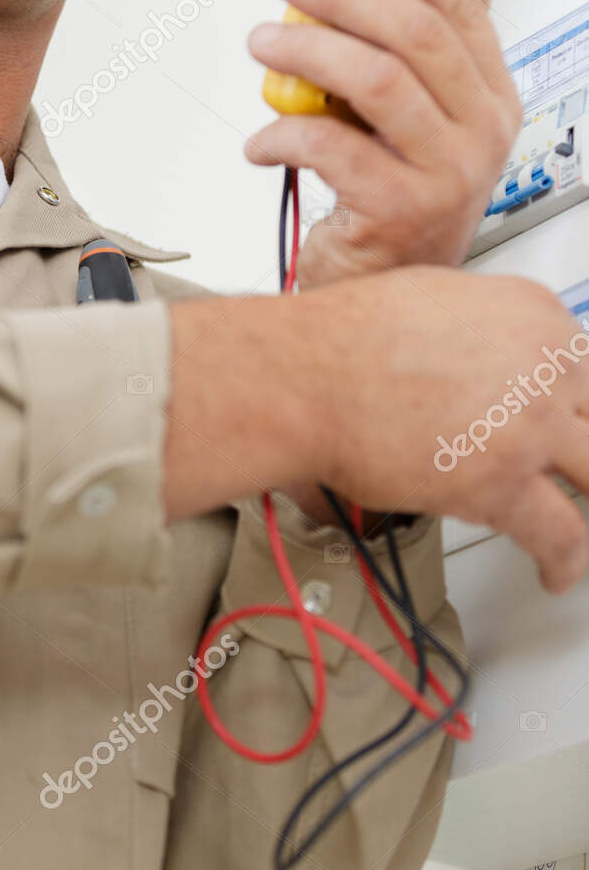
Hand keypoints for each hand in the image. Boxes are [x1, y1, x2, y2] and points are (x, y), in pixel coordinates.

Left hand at [244, 0, 521, 289]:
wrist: (390, 289)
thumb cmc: (395, 196)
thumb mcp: (411, 120)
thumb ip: (397, 59)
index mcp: (489, 95)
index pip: (461, 8)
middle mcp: (481, 131)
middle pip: (415, 36)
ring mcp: (448, 173)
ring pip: (376, 82)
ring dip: (307, 50)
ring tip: (263, 43)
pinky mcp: (401, 209)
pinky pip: (332, 147)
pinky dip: (283, 133)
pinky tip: (262, 139)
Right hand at [299, 265, 588, 593]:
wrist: (308, 376)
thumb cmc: (344, 340)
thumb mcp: (435, 297)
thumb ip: (482, 327)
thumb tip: (481, 354)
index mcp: (531, 313)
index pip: (584, 363)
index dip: (575, 399)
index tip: (572, 416)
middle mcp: (544, 366)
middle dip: (586, 445)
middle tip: (577, 467)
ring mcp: (531, 427)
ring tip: (583, 524)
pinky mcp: (503, 484)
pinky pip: (562, 537)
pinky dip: (567, 563)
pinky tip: (558, 572)